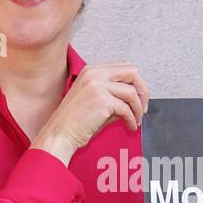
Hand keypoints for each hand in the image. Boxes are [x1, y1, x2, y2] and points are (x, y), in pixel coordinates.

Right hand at [33, 62, 148, 163]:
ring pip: (132, 92)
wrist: (59, 134)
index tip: (139, 98)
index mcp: (91, 70)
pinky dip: (132, 119)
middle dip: (142, 90)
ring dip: (138, 109)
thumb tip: (134, 100)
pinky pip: (126, 109)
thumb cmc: (73, 122)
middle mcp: (94, 73)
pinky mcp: (102, 100)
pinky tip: (130, 126)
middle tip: (143, 107)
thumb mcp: (95, 101)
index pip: (124, 67)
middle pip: (132, 72)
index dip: (135, 83)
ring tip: (136, 120)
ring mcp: (97, 85)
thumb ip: (114, 96)